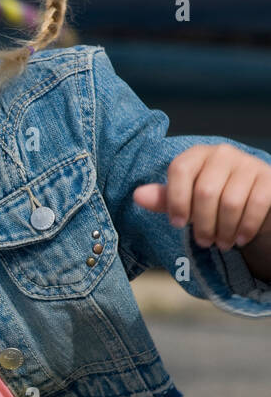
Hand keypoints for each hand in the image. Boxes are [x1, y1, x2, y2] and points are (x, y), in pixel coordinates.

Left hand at [132, 143, 270, 251]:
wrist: (254, 199)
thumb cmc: (213, 199)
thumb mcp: (187, 200)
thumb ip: (165, 199)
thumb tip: (138, 196)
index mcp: (197, 154)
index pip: (179, 169)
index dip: (175, 199)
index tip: (176, 223)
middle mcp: (222, 153)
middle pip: (205, 191)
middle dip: (202, 224)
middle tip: (203, 242)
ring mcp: (248, 164)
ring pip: (230, 202)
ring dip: (224, 230)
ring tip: (221, 243)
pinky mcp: (268, 178)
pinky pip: (255, 204)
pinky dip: (246, 227)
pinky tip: (240, 239)